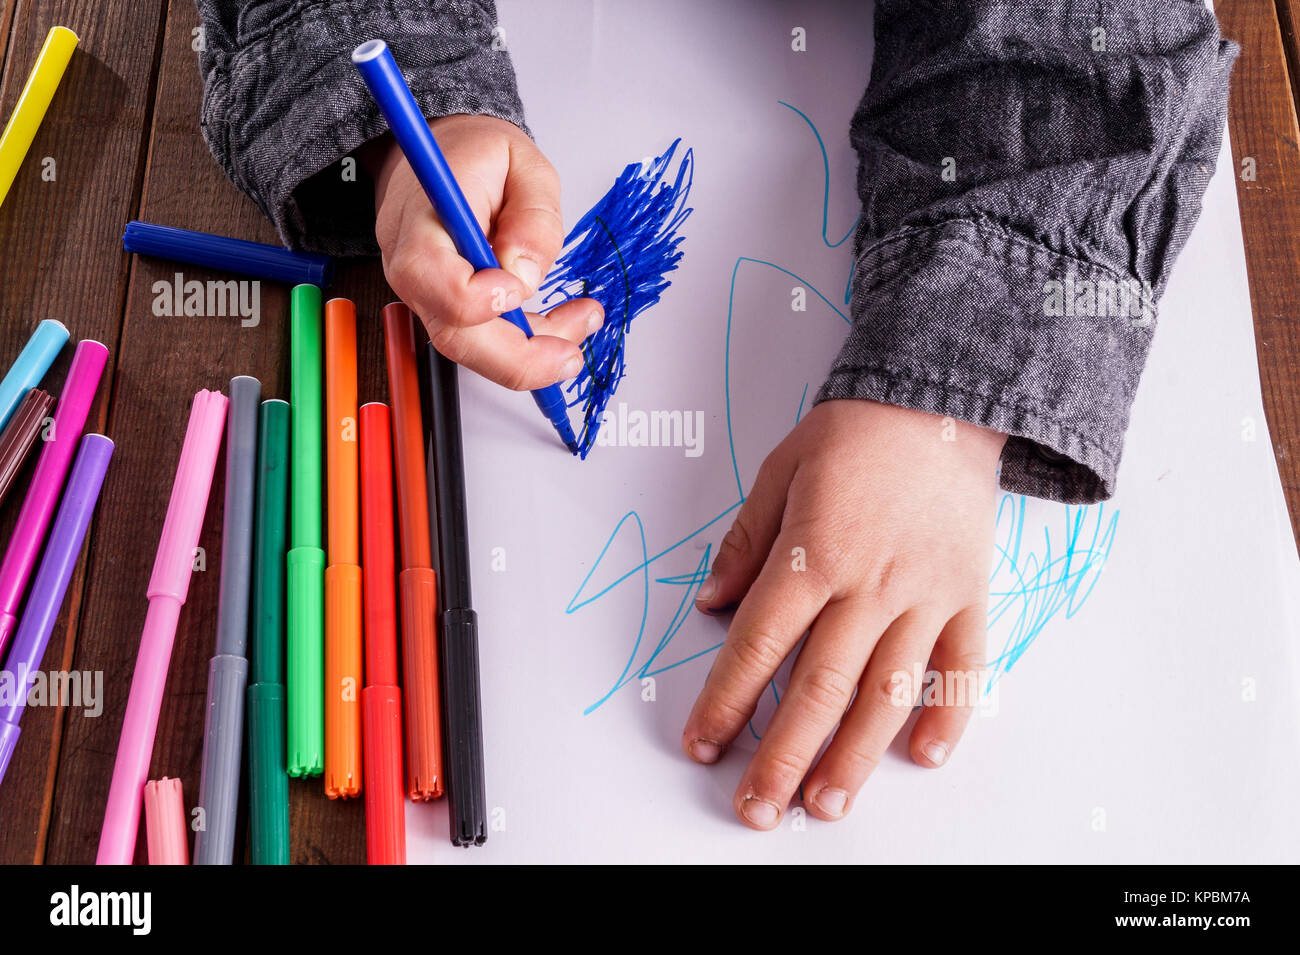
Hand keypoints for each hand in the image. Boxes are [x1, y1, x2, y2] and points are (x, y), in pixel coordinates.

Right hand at [365, 115, 602, 389]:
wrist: (441, 153)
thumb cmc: (476, 152)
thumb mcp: (524, 162)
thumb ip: (532, 216)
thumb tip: (525, 274)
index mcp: (424, 218)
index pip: (432, 277)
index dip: (477, 299)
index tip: (519, 289)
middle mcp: (413, 266)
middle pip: (453, 335)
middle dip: (519, 358)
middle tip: (570, 355)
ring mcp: (426, 292)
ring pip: (472, 348)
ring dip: (531, 353)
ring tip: (581, 325)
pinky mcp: (445, 306)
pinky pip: (481, 340)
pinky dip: (525, 343)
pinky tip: (562, 327)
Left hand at [683, 399, 1005, 828]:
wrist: (939, 398)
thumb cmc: (855, 432)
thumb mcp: (780, 472)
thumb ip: (746, 544)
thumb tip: (709, 603)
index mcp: (813, 556)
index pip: (757, 646)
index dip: (725, 701)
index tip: (704, 745)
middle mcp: (869, 587)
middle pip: (818, 689)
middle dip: (782, 757)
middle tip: (758, 809)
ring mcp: (924, 596)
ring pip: (887, 694)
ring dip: (855, 756)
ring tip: (827, 803)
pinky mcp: (968, 595)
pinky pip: (964, 666)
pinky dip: (949, 714)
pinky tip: (925, 756)